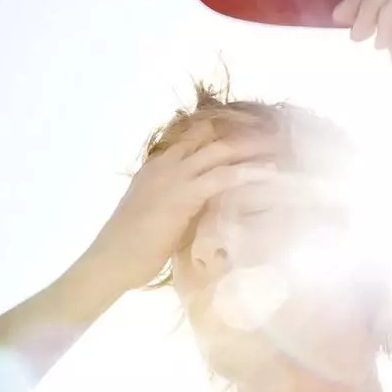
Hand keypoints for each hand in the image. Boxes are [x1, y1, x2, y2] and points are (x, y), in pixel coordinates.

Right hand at [85, 126, 278, 290]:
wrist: (112, 259)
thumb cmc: (133, 248)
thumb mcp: (160, 215)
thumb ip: (183, 203)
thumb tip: (212, 205)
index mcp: (157, 166)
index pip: (193, 136)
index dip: (222, 132)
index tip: (248, 132)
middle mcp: (166, 164)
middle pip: (209, 135)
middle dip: (242, 132)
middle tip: (271, 133)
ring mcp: (174, 176)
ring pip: (220, 150)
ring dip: (252, 146)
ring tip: (279, 146)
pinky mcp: (185, 194)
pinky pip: (224, 176)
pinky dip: (250, 172)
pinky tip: (271, 173)